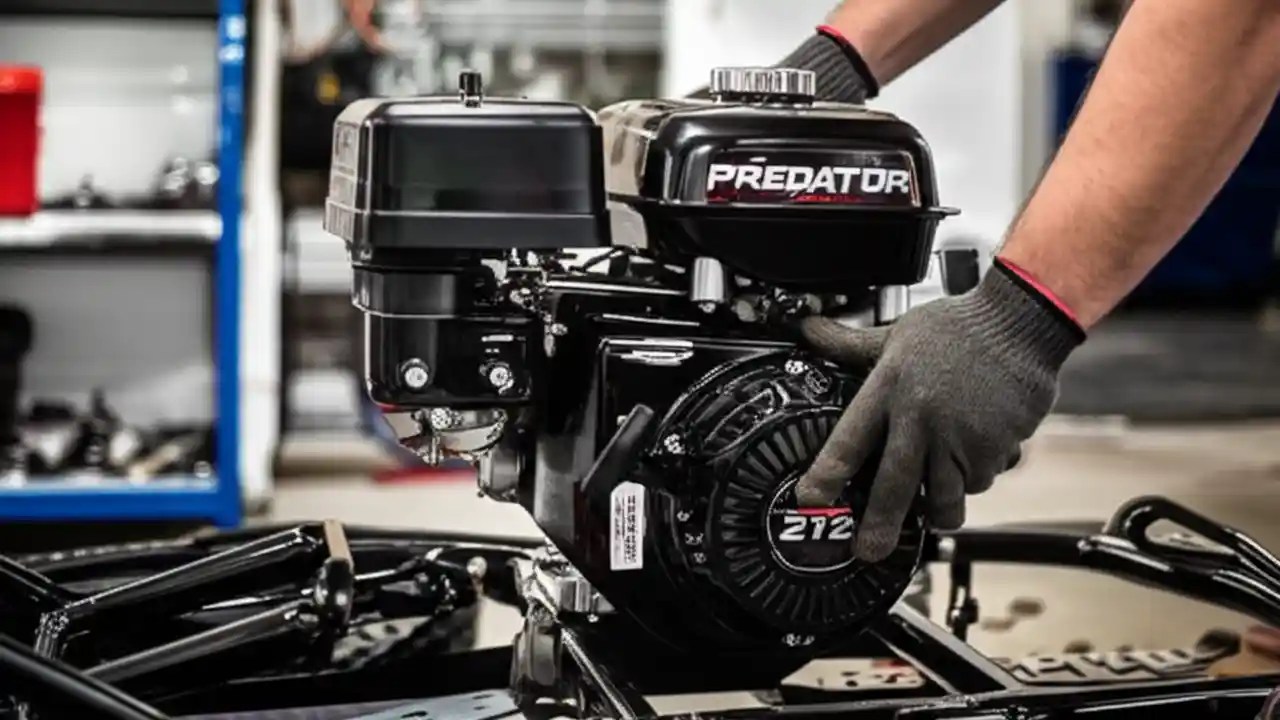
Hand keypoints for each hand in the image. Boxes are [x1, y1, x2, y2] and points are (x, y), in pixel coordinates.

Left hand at [794, 260, 1083, 560]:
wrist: (1021, 322)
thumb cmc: (957, 328)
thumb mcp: (896, 334)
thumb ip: (850, 344)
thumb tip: (806, 329)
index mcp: (889, 387)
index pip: (850, 438)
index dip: (827, 474)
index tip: (810, 499)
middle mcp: (921, 417)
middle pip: (894, 485)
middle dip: (880, 525)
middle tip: (867, 552)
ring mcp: (959, 437)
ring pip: (944, 497)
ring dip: (938, 510)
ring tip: (933, 513)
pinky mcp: (995, 448)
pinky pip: (978, 482)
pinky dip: (974, 478)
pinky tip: (974, 454)